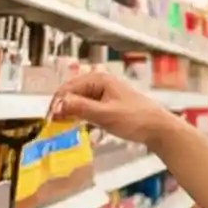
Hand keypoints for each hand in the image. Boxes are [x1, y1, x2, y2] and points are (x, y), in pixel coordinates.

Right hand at [49, 71, 175, 147]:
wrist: (158, 128)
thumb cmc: (134, 119)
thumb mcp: (104, 115)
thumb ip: (80, 109)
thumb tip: (57, 105)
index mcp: (99, 79)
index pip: (68, 88)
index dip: (57, 103)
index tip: (49, 120)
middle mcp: (101, 82)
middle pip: (73, 93)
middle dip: (62, 107)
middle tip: (54, 125)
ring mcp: (106, 92)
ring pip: (80, 100)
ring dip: (71, 112)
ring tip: (64, 126)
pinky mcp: (110, 103)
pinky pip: (90, 107)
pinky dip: (82, 115)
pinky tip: (79, 125)